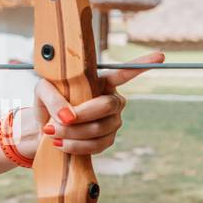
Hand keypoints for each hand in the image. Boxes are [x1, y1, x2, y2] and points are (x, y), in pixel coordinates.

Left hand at [23, 51, 163, 156]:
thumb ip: (53, 98)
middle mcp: (112, 100)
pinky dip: (75, 146)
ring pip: (99, 129)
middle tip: (56, 122)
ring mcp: (113, 122)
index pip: (123, 73)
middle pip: (107, 106)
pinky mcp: (107, 140)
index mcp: (101, 81)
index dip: (142, 65)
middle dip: (81, 116)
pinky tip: (60, 144)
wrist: (43, 130)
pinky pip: (96, 146)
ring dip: (72, 133)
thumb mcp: (42, 91)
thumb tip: (67, 116)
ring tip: (51, 133)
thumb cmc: (47, 103)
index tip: (160, 56)